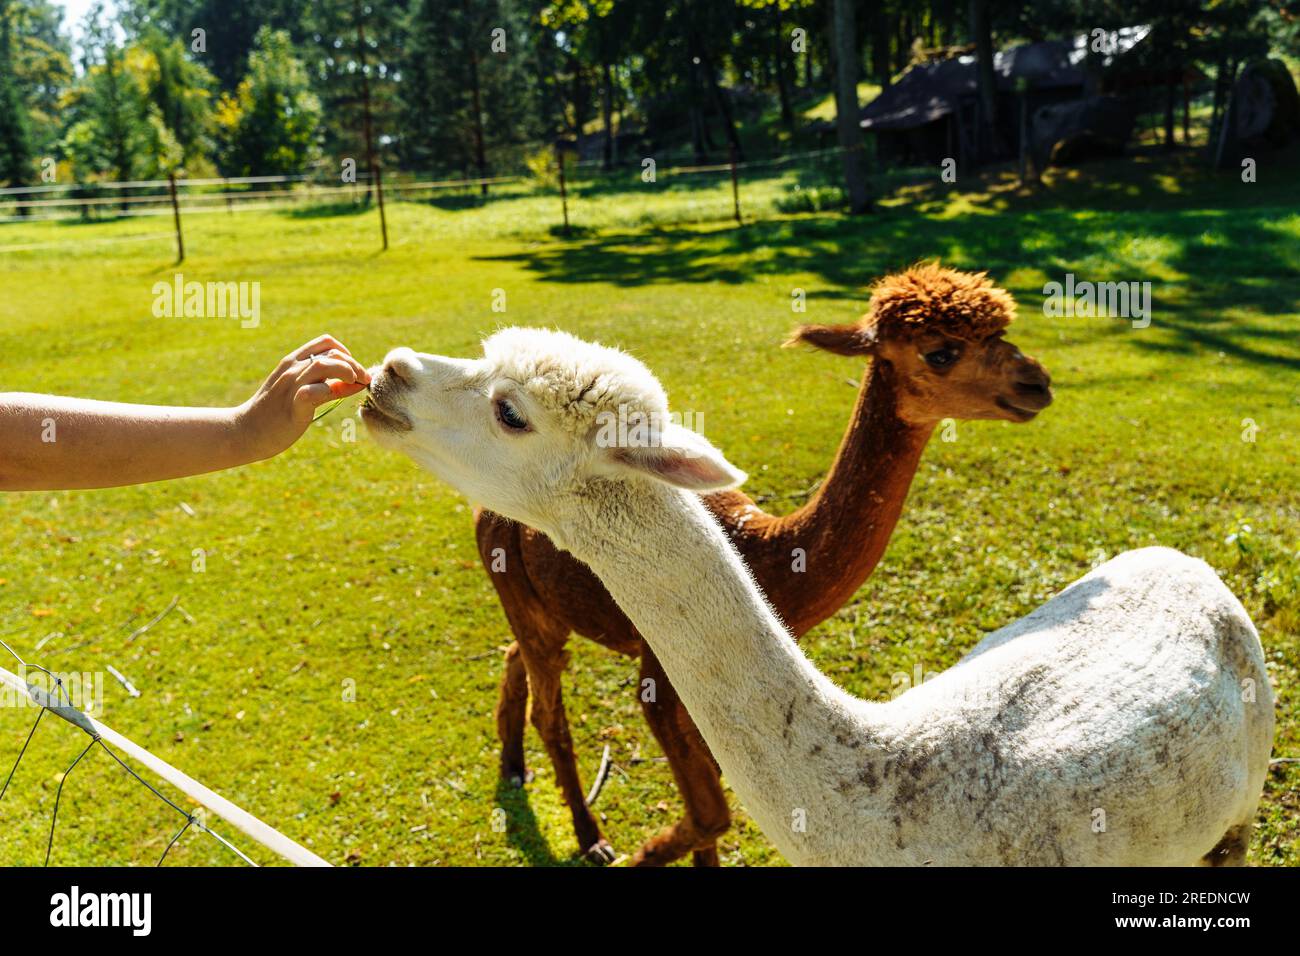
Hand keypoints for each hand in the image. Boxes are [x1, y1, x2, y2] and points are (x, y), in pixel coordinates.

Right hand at [236, 334, 369, 461]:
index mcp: (293, 362)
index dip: (346, 352)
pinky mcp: (293, 405)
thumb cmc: (276, 414)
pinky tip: (338, 398)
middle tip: (364, 379)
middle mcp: (292, 369)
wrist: (245, 432)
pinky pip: (315, 391)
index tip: (353, 370)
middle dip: (354, 364)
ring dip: (347, 371)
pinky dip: (331, 391)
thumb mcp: (302, 393)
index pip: (325, 343)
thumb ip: (327, 385)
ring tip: (356, 384)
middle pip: (331, 353)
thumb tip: (356, 382)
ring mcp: (291, 385)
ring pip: (325, 365)